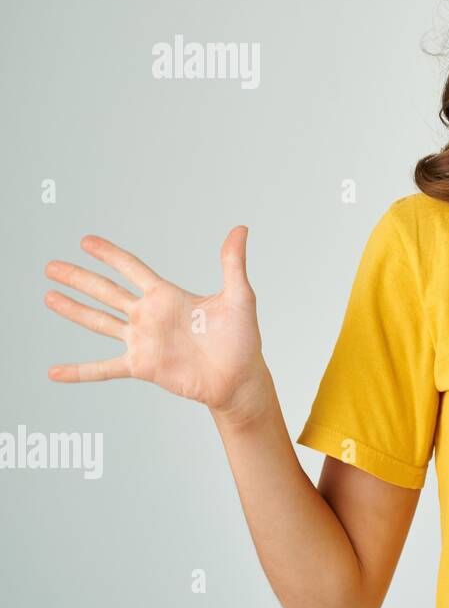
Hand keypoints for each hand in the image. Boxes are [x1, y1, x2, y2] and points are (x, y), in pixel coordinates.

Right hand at [43, 227, 269, 416]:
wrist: (240, 378)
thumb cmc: (242, 339)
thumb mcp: (238, 296)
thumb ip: (232, 263)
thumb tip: (240, 229)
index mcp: (168, 296)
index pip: (132, 269)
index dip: (110, 254)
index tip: (86, 241)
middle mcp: (150, 316)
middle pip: (106, 291)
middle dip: (79, 278)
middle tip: (50, 266)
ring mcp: (143, 341)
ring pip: (99, 322)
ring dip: (73, 310)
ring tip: (48, 296)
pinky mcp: (142, 367)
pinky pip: (103, 369)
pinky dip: (79, 371)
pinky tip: (54, 372)